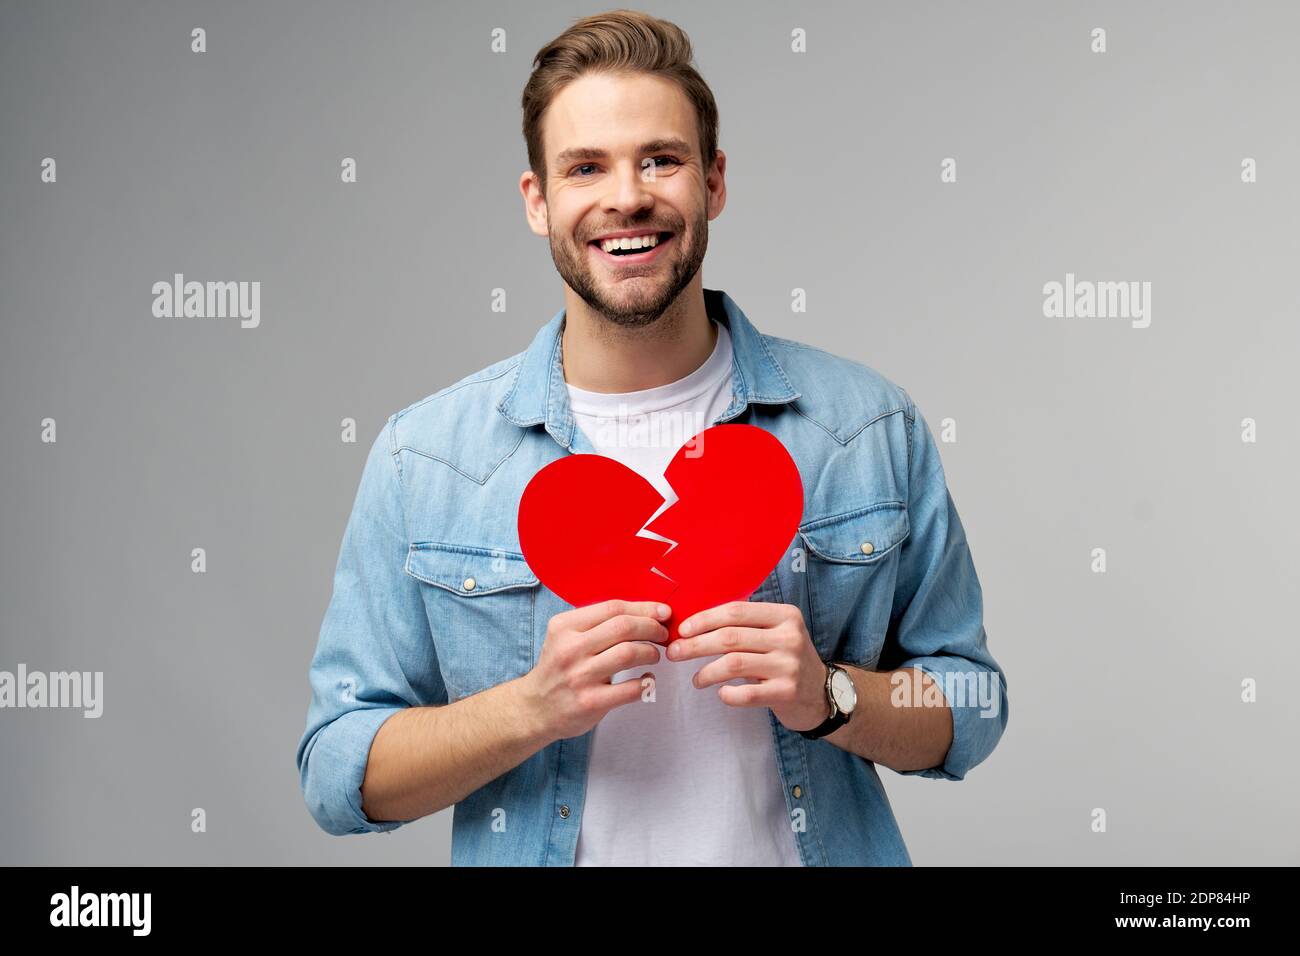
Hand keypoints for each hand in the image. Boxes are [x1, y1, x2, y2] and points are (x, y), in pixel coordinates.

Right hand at [520, 599, 671, 742]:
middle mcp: (570, 649)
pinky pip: (630, 689)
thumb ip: (595, 624)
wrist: (535, 708)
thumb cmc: (558, 669)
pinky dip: (647, 682)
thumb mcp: (565, 637)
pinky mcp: (589, 702)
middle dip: (652, 627)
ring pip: (629, 653)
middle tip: (662, 633)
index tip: (662, 612)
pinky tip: (647, 679)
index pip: (612, 608)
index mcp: (564, 626)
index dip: (644, 608)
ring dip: (651, 652)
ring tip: (654, 654)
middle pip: (623, 627)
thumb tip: (643, 612)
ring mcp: (579, 676)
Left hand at [668, 601, 829, 733]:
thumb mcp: (776, 632)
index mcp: (785, 615)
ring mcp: (789, 666)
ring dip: (706, 672)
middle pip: (730, 637)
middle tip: (674, 653)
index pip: (736, 611)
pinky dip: (727, 694)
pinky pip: (746, 694)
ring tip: (696, 680)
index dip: (704, 619)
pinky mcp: (787, 693)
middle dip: (695, 645)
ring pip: (734, 664)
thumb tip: (694, 623)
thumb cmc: (786, 659)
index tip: (682, 630)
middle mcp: (789, 637)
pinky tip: (721, 693)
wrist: (821, 693)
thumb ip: (746, 625)